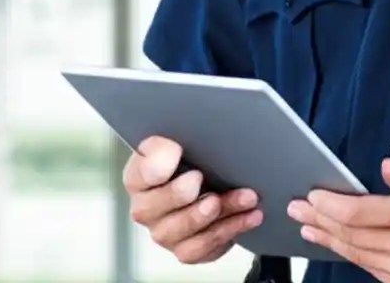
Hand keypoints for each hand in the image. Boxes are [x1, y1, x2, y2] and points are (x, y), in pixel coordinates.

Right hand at [123, 136, 263, 263]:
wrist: (216, 181)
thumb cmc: (194, 158)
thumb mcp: (183, 140)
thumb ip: (170, 143)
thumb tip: (172, 148)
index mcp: (139, 177)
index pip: (139, 173)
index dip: (155, 165)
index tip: (178, 150)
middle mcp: (146, 209)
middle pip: (151, 209)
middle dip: (178, 194)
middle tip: (201, 178)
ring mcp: (164, 232)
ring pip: (182, 231)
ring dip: (218, 213)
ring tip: (245, 197)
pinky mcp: (186, 249)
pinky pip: (203, 248)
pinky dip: (231, 229)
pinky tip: (251, 216)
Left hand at [287, 155, 389, 282]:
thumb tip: (383, 169)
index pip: (358, 213)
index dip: (329, 205)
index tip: (312, 195)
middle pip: (351, 236)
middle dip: (319, 221)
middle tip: (297, 210)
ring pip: (358, 256)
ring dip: (329, 241)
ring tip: (308, 228)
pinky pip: (374, 270)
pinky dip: (353, 256)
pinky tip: (340, 246)